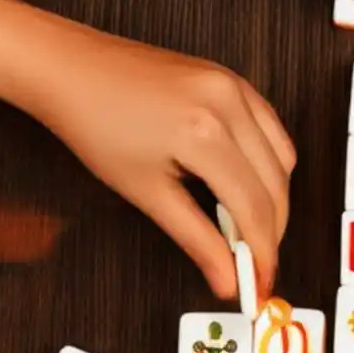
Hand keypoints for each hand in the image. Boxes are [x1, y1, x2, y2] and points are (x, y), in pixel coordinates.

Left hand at [30, 31, 295, 301]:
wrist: (70, 70)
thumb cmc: (95, 123)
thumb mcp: (146, 193)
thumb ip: (196, 240)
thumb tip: (225, 278)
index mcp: (204, 132)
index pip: (254, 207)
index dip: (262, 253)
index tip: (260, 282)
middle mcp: (227, 104)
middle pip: (276, 186)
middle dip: (271, 232)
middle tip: (256, 266)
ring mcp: (233, 87)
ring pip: (283, 160)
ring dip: (274, 199)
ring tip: (248, 230)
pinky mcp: (232, 80)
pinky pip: (272, 131)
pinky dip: (269, 165)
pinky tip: (248, 187)